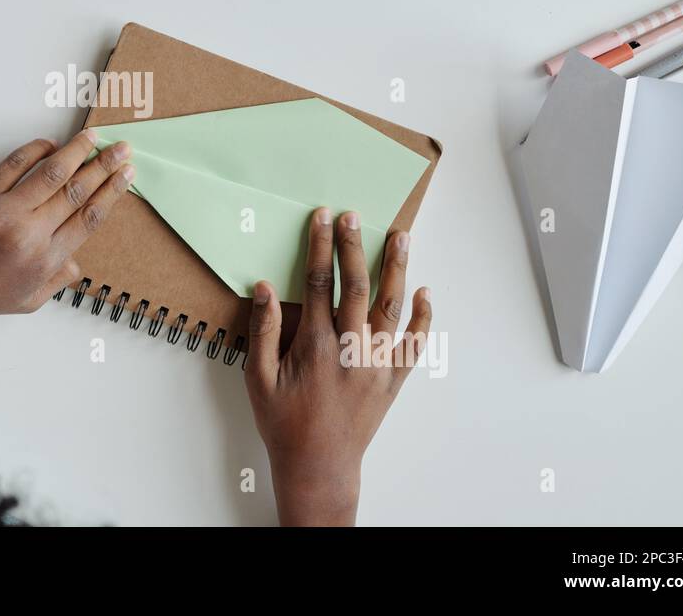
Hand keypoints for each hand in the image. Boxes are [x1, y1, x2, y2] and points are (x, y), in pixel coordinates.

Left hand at [0, 130, 133, 321]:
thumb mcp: (25, 301)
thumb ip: (56, 281)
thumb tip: (76, 261)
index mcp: (44, 260)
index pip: (88, 217)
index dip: (112, 193)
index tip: (126, 175)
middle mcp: (29, 233)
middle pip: (77, 191)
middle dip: (104, 167)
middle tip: (121, 149)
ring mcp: (4, 210)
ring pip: (52, 173)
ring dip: (77, 151)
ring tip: (93, 138)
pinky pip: (15, 164)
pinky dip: (37, 150)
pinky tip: (52, 144)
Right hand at [244, 207, 430, 525]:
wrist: (319, 467)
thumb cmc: (284, 424)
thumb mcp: (257, 379)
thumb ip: (262, 331)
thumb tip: (263, 288)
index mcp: (316, 347)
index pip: (317, 283)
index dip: (319, 247)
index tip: (322, 219)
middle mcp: (351, 350)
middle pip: (356, 286)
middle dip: (354, 246)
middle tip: (353, 216)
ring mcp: (377, 365)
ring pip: (391, 307)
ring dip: (396, 268)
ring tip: (400, 236)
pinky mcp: (392, 380)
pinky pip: (413, 344)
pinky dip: (422, 317)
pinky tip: (425, 291)